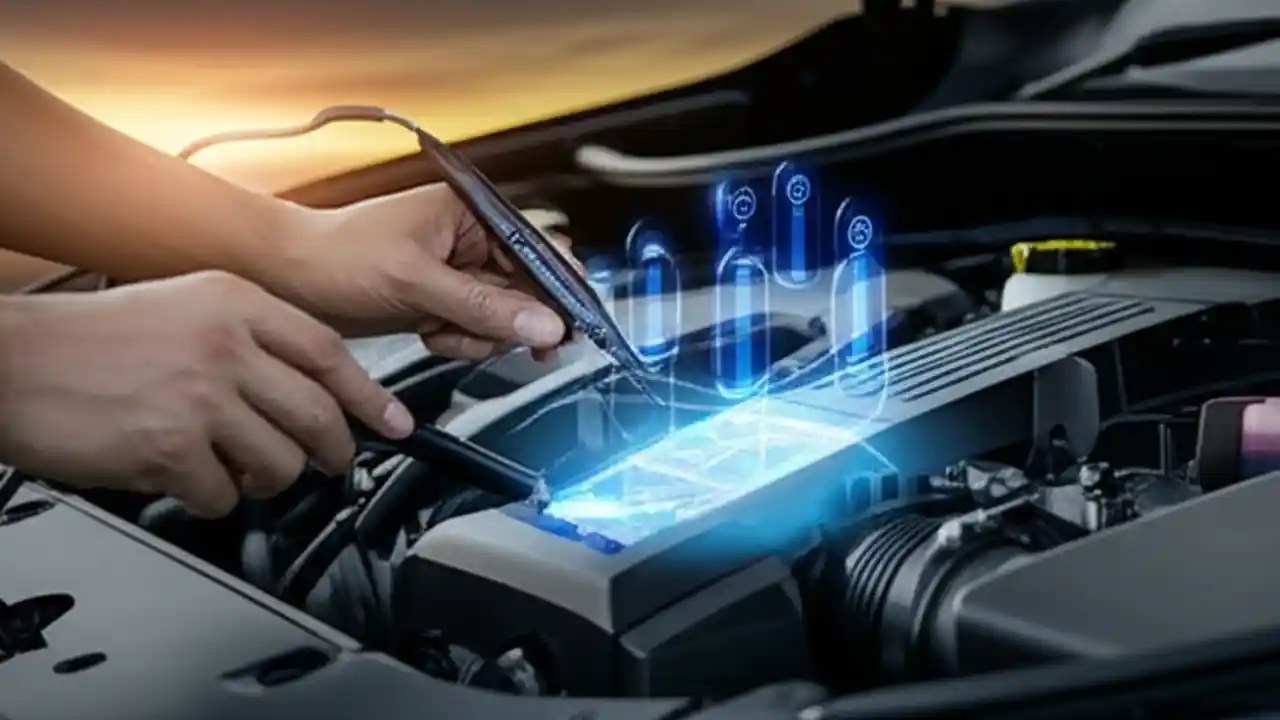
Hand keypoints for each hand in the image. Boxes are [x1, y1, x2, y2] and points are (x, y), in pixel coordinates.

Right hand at [0, 271, 413, 516]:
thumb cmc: (88, 339)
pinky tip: (183, 478)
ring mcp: (202, 397)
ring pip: (281, 463)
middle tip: (333, 464)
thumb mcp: (184, 306)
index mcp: (235, 303)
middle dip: (335, 451)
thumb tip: (306, 384)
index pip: (328, 353)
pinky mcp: (171, 447)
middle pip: (318, 414)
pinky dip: (209, 498)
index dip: (370, 395)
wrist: (8, 360)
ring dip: (266, 480)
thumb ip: (248, 337)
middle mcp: (227, 345)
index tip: (394, 422)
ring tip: (236, 471)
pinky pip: (223, 495)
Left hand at [258, 184, 580, 359]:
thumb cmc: (337, 256)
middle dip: (506, 321)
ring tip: (438, 330)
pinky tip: (429, 334)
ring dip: (478, 335)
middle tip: (479, 332)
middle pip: (527, 291)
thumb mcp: (417, 281)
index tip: (571, 327)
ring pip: (503, 318)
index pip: (539, 250)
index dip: (560, 289)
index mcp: (472, 212)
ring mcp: (458, 273)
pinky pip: (476, 330)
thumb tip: (543, 325)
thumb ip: (484, 307)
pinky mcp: (442, 301)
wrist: (286, 279)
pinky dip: (459, 341)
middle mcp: (471, 239)